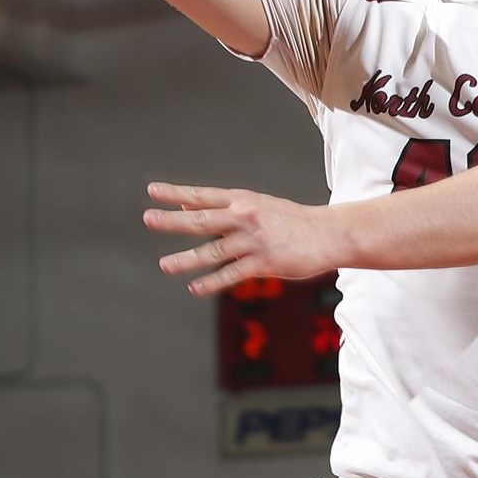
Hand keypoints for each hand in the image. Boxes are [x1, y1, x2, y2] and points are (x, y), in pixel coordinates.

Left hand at [145, 183, 350, 295]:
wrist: (329, 234)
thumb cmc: (290, 220)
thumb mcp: (257, 206)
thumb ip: (223, 209)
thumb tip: (186, 207)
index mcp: (243, 200)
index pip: (203, 196)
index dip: (177, 193)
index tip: (153, 190)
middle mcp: (245, 217)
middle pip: (203, 219)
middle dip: (173, 220)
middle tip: (149, 218)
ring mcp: (254, 240)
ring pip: (214, 250)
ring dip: (187, 258)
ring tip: (165, 265)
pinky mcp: (265, 262)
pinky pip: (232, 273)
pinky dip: (212, 281)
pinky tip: (194, 287)